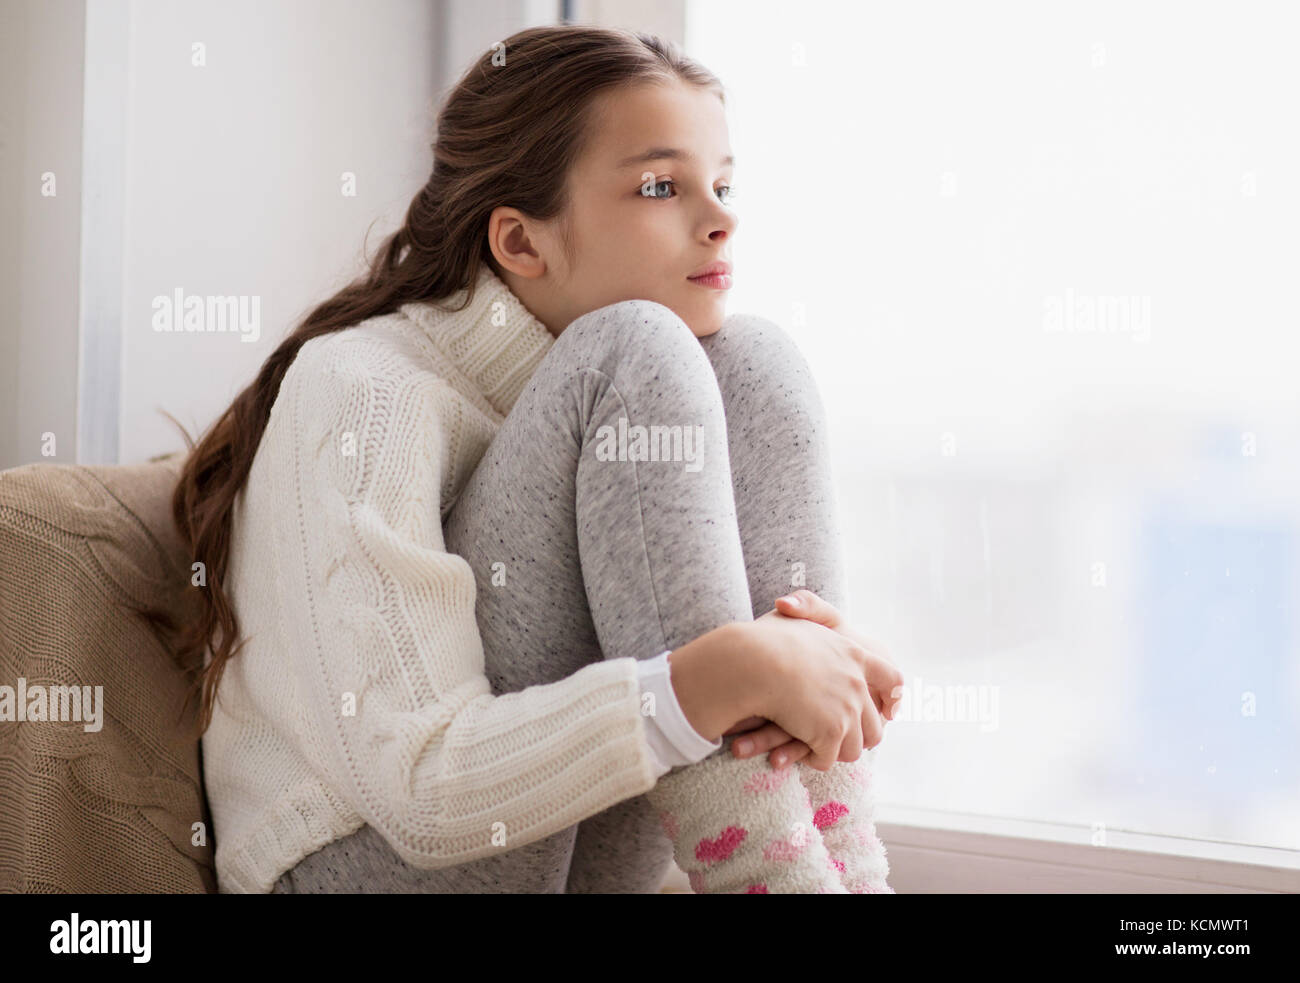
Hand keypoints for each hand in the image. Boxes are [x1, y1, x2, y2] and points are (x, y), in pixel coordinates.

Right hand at [730, 589, 903, 768]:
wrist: (755, 660)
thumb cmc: (766, 637)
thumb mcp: (792, 614)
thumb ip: (800, 607)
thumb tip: (787, 604)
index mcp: (854, 654)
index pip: (892, 679)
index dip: (892, 696)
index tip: (891, 708)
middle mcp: (858, 684)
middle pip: (875, 726)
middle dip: (857, 737)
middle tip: (837, 740)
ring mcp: (847, 710)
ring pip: (853, 748)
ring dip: (834, 752)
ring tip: (815, 748)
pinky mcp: (831, 733)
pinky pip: (827, 759)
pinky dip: (814, 759)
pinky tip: (799, 752)